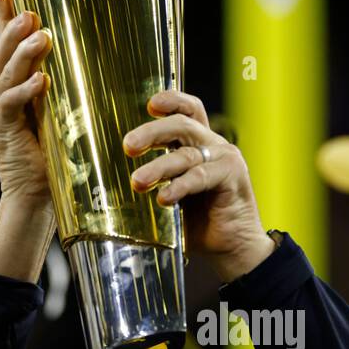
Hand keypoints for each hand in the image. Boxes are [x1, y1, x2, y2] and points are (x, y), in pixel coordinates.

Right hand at [0, 0, 53, 208]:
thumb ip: (57, 92)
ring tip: (39, 35)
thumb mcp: (55, 116)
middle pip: (1, 54)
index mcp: (8, 91)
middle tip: (30, 11)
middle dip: (13, 29)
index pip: (4, 50)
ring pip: (6, 74)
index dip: (2, 21)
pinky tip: (41, 78)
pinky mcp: (4, 131)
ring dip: (23, 53)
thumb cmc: (51, 159)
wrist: (34, 196)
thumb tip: (76, 66)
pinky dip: (26, 89)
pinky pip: (12, 104)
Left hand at [122, 90, 274, 279]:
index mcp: (199, 144)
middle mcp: (213, 146)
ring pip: (186, 154)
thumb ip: (156, 183)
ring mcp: (224, 159)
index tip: (149, 104)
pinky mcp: (232, 177)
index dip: (171, 100)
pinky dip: (179, 186)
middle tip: (128, 146)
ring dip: (158, 167)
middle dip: (151, 132)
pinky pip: (199, 177)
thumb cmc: (202, 223)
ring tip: (138, 182)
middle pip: (182, 124)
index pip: (188, 111)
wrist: (234, 247)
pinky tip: (164, 198)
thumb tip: (114, 184)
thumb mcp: (174, 196)